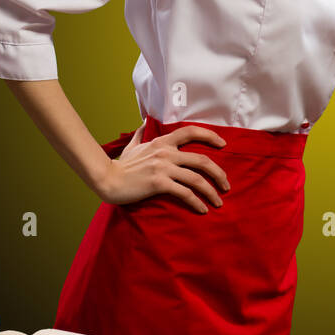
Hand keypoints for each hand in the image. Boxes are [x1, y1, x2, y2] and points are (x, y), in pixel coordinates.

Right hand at [93, 122, 230, 213]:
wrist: (107, 179)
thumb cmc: (121, 165)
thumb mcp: (132, 146)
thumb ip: (140, 134)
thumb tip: (143, 124)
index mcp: (163, 142)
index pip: (191, 131)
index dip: (210, 136)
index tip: (223, 144)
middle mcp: (166, 152)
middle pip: (202, 160)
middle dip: (219, 174)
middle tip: (226, 186)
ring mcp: (163, 167)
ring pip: (197, 179)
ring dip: (212, 192)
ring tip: (218, 202)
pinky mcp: (158, 183)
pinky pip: (185, 193)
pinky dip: (197, 202)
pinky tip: (202, 210)